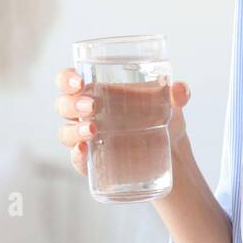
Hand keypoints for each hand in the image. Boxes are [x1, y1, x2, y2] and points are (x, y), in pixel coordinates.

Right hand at [54, 68, 191, 177]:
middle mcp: (86, 114)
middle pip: (63, 105)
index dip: (66, 79)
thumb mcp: (172, 104)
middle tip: (91, 106)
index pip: (69, 81)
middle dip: (72, 104)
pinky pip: (76, 160)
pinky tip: (85, 152)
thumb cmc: (165, 119)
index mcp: (98, 91)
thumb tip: (179, 90)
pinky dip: (77, 156)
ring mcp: (87, 140)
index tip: (78, 81)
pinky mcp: (93, 163)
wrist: (174, 156)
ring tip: (93, 129)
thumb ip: (178, 94)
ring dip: (74, 130)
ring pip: (66, 133)